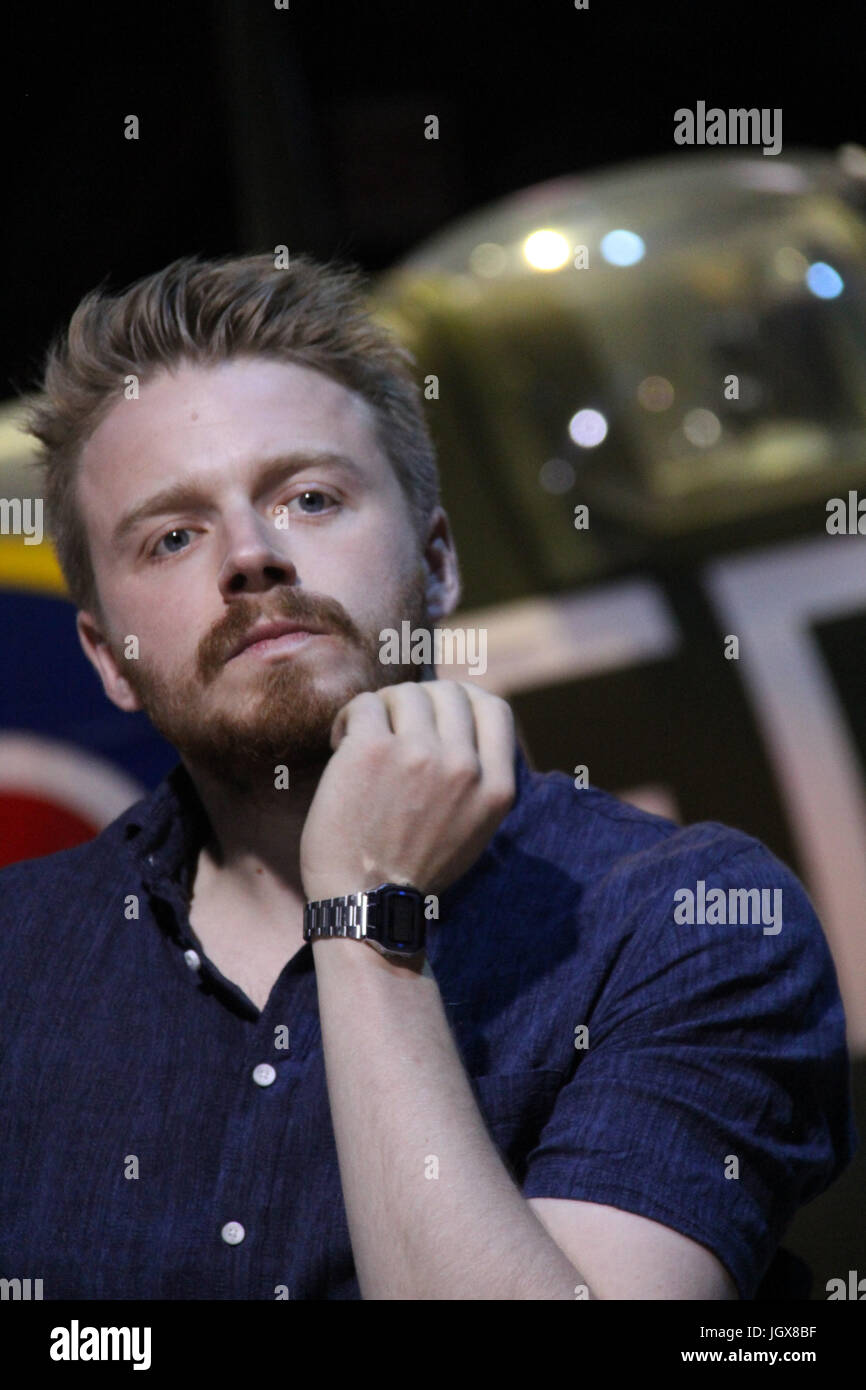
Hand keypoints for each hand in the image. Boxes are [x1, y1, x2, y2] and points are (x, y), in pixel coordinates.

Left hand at [299, 679, 515, 902]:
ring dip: (382, 710)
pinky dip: (350, 717)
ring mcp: (419, 754)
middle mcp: (463, 766)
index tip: (437, 712)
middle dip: (417, 704)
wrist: (362, 905)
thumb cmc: (408, 869)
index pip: (495, 708)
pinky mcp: (372, 750)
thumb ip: (476, 779)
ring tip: (365, 739)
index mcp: (495, 788)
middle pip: (448, 693)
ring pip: (405, 693)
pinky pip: (365, 703)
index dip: (465, 700)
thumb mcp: (471, 829)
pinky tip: (341, 744)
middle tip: (392, 729)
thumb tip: (460, 722)